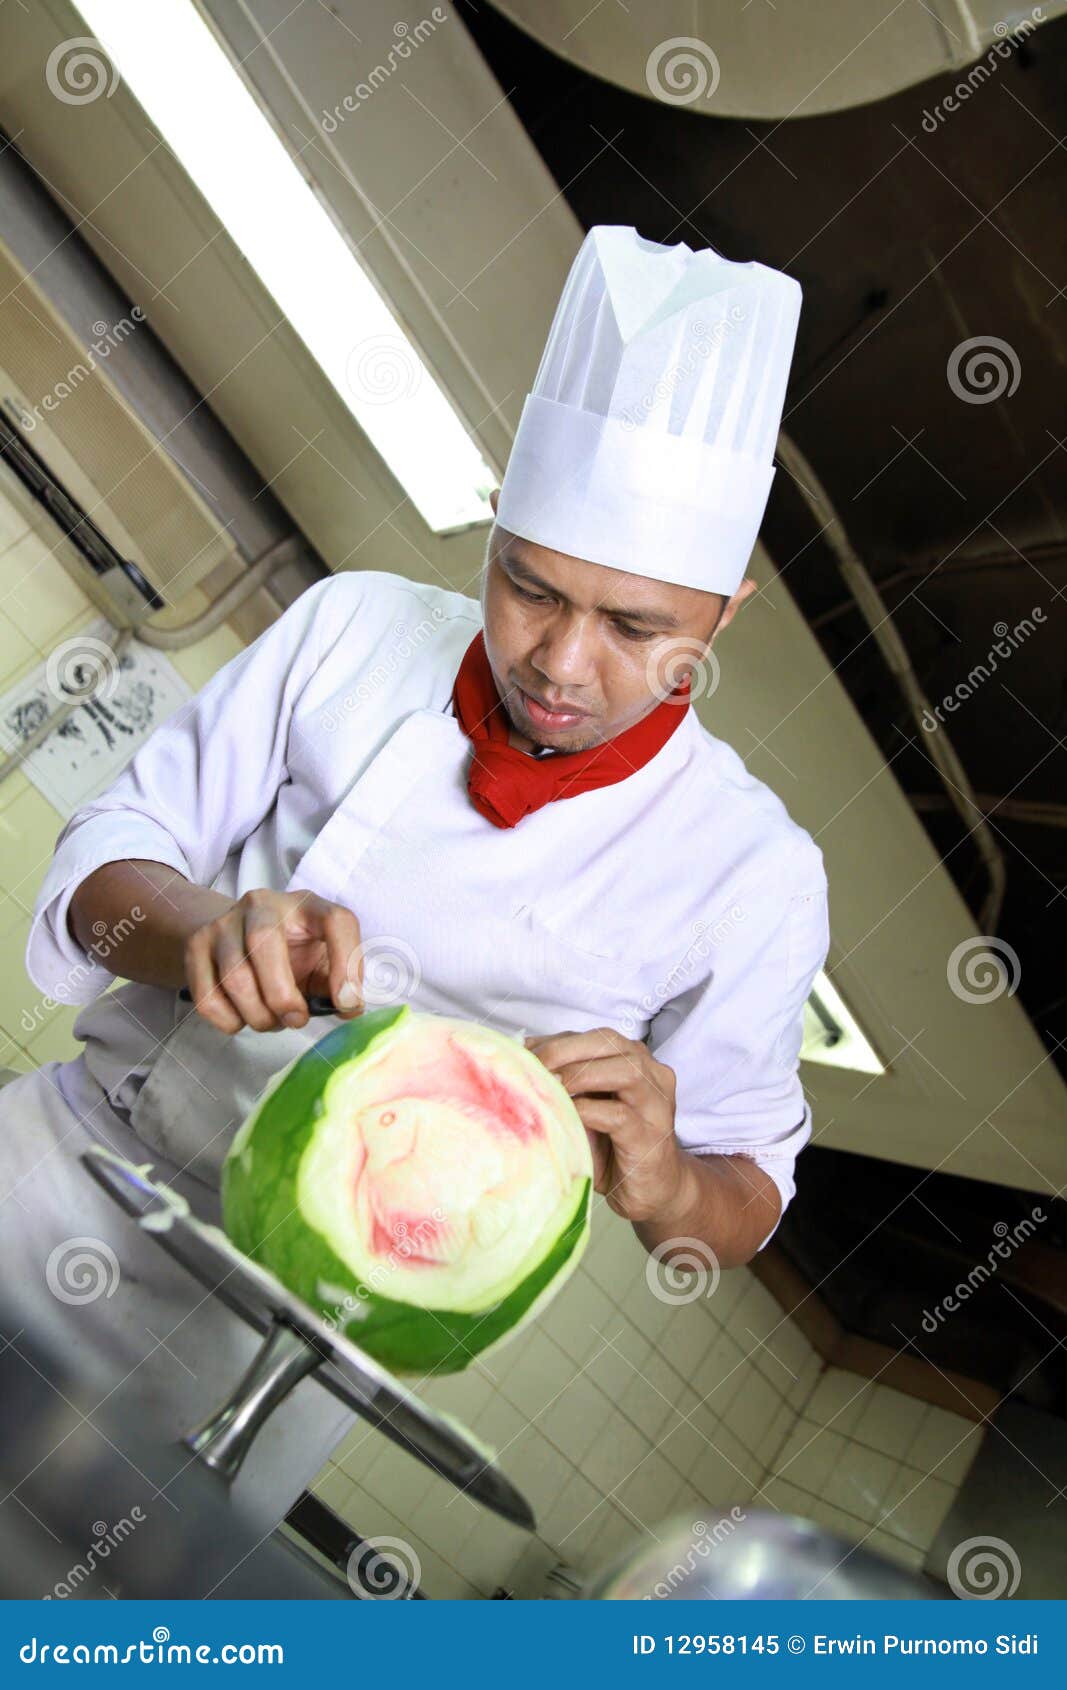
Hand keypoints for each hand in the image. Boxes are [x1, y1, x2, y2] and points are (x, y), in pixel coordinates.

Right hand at [183, 887, 363, 1033]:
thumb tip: (349, 1006)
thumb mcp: (322, 960)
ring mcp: (224, 923)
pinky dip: (229, 1021)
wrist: (236, 937)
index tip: (347, 1002)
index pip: (336, 920)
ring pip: (234, 976)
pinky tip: (243, 1018)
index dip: (347, 963)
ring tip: (272, 1021)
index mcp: (306, 904)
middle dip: (282, 995)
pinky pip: (207, 996)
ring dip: (258, 1015)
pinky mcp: (196, 946)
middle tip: (296, 1019)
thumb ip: (338, 982)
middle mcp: (263, 904)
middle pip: (264, 942)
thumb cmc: (292, 953)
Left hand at [524, 1027, 692, 1223]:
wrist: (653, 1190)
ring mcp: (656, 1105)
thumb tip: (520, 1061)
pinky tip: (567, 1116)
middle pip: (609, 1043)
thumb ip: (566, 1084)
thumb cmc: (613, 1147)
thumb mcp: (586, 1109)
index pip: (594, 1037)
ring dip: (580, 1075)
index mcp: (634, 1061)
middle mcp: (651, 1074)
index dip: (557, 1042)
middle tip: (533, 1067)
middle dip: (564, 1050)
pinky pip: (620, 1115)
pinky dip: (589, 1111)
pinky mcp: (651, 1136)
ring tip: (550, 1088)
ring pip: (625, 1070)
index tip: (524, 1055)